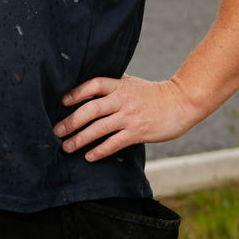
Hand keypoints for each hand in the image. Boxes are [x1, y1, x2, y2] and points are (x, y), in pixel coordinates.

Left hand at [53, 74, 199, 160]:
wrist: (181, 103)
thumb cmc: (153, 93)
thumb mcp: (131, 82)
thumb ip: (113, 84)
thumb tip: (90, 87)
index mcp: (119, 85)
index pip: (93, 85)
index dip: (77, 92)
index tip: (63, 101)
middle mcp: (122, 100)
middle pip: (91, 109)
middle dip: (71, 121)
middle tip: (57, 131)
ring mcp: (129, 117)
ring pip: (100, 128)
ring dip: (81, 138)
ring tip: (67, 147)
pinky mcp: (138, 132)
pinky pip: (115, 142)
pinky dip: (101, 150)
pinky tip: (89, 156)